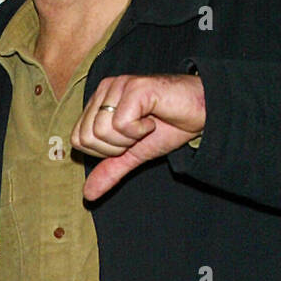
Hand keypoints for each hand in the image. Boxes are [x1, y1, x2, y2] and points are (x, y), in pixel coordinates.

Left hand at [70, 73, 204, 200]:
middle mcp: (105, 89)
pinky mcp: (135, 87)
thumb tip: (87, 195)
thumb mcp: (133, 154)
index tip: (129, 140)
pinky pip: (121, 124)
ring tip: (147, 125)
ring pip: (102, 131)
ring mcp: (119, 85)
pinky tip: (153, 119)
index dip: (104, 151)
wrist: (201, 113)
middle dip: (116, 146)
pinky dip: (139, 130)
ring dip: (129, 138)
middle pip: (88, 137)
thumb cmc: (169, 127)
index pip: (78, 139)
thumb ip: (110, 170)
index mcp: (99, 102)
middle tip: (139, 134)